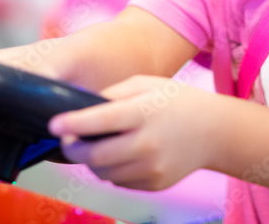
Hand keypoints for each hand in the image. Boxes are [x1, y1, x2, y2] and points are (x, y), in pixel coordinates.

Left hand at [47, 75, 219, 190]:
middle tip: (68, 138)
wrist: (215, 131)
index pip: (99, 120)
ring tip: (94, 145)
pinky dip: (112, 170)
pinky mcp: (155, 184)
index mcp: (142, 112)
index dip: (71, 124)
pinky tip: (120, 155)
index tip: (53, 124)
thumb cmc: (176, 101)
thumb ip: (113, 94)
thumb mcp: (146, 84)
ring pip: (104, 173)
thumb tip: (81, 107)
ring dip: (91, 161)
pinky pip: (120, 181)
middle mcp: (146, 143)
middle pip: (95, 155)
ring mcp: (152, 167)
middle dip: (73, 148)